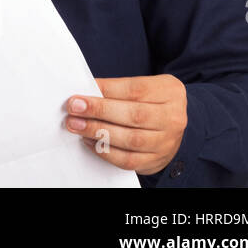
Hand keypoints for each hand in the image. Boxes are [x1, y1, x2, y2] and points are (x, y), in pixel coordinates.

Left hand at [63, 74, 186, 174]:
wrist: (170, 126)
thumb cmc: (149, 101)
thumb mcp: (143, 86)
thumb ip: (117, 88)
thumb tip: (84, 94)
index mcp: (170, 92)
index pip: (136, 90)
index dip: (106, 91)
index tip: (81, 93)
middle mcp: (173, 118)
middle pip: (135, 115)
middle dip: (99, 111)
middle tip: (74, 108)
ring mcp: (167, 142)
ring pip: (131, 140)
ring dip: (98, 132)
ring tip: (76, 125)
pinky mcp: (156, 160)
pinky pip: (129, 160)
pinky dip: (106, 152)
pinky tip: (89, 141)